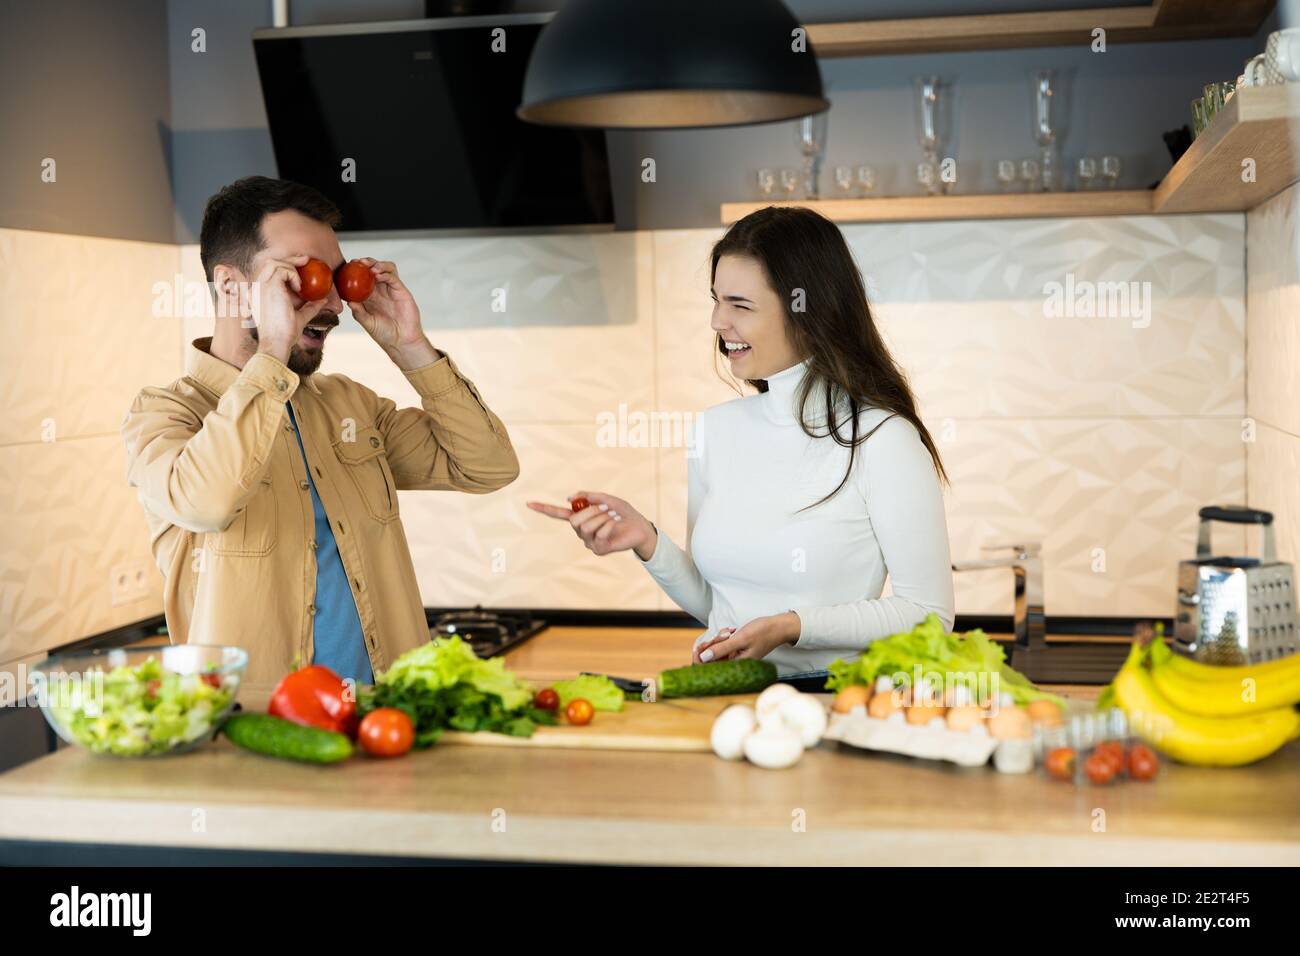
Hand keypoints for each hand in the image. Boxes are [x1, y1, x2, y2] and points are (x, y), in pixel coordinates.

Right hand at [250, 254, 325, 363]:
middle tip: (306, 260)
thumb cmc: (285, 334)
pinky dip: (293, 274)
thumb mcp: (300, 317)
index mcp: (260, 294)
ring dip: (291, 267)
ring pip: (274, 263)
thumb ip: (310, 307)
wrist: (278, 342)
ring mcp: (261, 287)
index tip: (302, 264)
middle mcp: (257, 288)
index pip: (269, 271)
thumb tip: (323, 300)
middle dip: (290, 259)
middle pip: (270, 262)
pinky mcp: (268, 287)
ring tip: (301, 282)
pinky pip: (282, 270)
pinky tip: (299, 287)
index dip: (285, 264)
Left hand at [345, 258, 437, 369]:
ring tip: (370, 267)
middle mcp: (380, 290)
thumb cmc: (384, 334)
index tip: (347, 267)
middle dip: (366, 262)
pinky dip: (386, 273)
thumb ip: (359, 312)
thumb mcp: (367, 322)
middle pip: (374, 268)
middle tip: (358, 262)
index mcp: (369, 296)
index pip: (362, 277)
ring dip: (377, 264)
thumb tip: (348, 301)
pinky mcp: (401, 291)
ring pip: (386, 268)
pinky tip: (378, 276)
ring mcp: (391, 289)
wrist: (401, 341)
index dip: (355, 270)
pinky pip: (394, 277)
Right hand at [526, 491, 655, 558]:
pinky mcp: (598, 550)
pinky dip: (609, 526)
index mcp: (580, 516)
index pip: (558, 513)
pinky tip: (615, 525)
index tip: (529, 503)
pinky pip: (599, 535)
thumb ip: (589, 496)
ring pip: (585, 527)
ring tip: (613, 517)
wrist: (639, 526)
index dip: (544, 508)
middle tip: (606, 509)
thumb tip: (569, 498)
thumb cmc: (623, 512)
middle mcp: (581, 530)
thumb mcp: (607, 499)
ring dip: (602, 518)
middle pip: (574, 521)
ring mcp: (588, 541)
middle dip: (591, 511)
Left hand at [694, 613, 800, 661]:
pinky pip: (723, 645)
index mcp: (735, 666)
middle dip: (711, 645)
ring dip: (718, 639)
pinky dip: (724, 637)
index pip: (709, 670)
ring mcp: (735, 657)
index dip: (700, 659)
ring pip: (716, 650)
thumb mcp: (740, 639)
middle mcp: (734, 664)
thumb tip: (703, 658)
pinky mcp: (737, 650)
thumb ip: (722, 649)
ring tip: (730, 631)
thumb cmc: (763, 633)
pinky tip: (731, 630)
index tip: (700, 647)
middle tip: (721, 635)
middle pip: (710, 659)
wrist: (779, 627)